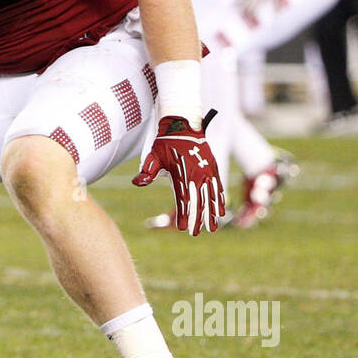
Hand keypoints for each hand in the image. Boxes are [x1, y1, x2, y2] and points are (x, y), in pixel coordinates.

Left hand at [133, 110, 223, 234]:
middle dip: (197, 219)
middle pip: (198, 201)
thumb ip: (147, 171)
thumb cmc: (165, 143)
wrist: (182, 124)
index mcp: (182, 173)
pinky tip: (221, 210)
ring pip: (211, 196)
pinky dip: (220, 199)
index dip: (184, 215)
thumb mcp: (153, 156)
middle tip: (195, 233)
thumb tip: (136, 183)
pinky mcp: (213, 166)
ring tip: (212, 227)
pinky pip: (218, 186)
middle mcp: (197, 173)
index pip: (183, 199)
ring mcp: (207, 170)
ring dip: (212, 213)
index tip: (182, 228)